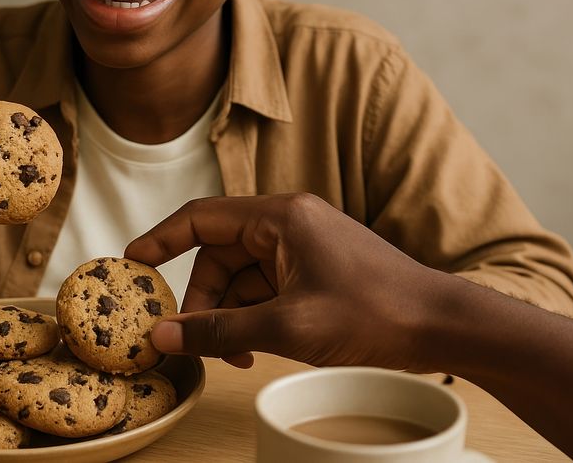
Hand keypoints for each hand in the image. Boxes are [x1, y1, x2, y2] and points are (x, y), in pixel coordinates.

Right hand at [125, 193, 442, 370]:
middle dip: (202, 298)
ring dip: (229, 313)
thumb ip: (220, 330)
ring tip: (232, 354)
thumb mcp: (287, 327)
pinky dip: (254, 315)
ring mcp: (304, 246)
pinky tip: (255, 349)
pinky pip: (267, 287)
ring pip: (242, 275)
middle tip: (190, 337)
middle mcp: (289, 223)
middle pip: (219, 254)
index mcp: (280, 217)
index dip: (160, 239)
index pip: (201, 217)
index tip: (130, 263)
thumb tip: (164, 334)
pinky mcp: (316, 269)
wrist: (441, 325)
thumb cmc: (375, 313)